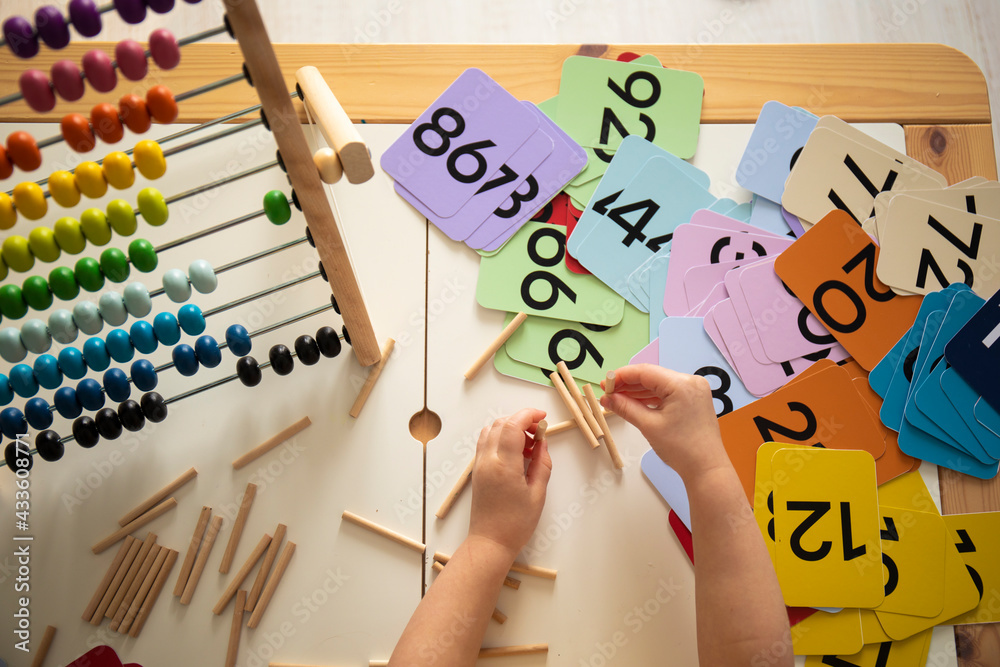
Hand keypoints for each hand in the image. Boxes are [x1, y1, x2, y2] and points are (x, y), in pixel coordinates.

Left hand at [469, 408, 551, 559]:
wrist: (490, 542)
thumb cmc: (516, 523)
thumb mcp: (538, 494)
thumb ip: (541, 463)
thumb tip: (543, 441)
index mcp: (503, 465)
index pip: (512, 425)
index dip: (528, 415)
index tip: (543, 418)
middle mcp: (487, 460)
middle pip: (500, 423)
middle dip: (521, 420)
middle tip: (539, 432)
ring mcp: (479, 464)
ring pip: (491, 430)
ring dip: (510, 428)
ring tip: (529, 445)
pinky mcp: (477, 470)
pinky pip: (486, 443)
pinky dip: (501, 438)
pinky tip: (516, 453)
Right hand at [601, 364, 729, 480]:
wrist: (706, 469)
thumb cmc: (684, 449)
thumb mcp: (649, 426)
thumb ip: (625, 408)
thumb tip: (607, 398)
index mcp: (682, 384)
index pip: (645, 372)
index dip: (622, 376)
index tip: (606, 382)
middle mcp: (691, 382)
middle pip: (652, 376)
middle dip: (628, 384)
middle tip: (608, 392)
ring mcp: (694, 391)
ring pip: (659, 385)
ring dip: (638, 392)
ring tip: (617, 399)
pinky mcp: (694, 400)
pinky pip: (668, 393)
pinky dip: (651, 398)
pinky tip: (635, 402)